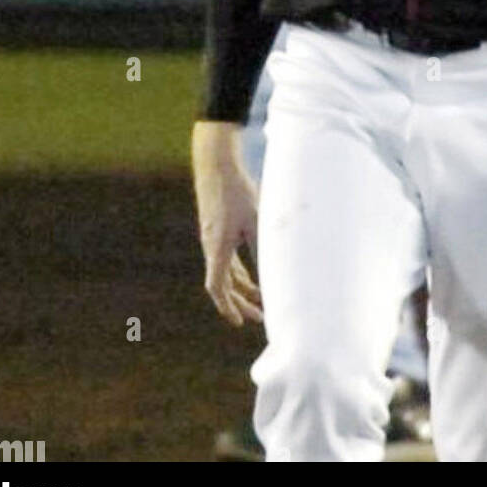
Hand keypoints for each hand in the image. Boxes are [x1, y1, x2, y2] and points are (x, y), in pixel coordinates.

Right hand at [191, 121, 262, 326]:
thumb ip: (263, 248)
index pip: (218, 287)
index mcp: (218, 248)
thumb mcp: (256, 221)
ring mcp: (212, 237)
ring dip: (241, 287)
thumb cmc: (237, 191)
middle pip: (223, 284)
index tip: (239, 322)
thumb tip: (275, 274)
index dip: (228, 307)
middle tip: (258, 317)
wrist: (216, 163)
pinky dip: (238, 270)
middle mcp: (211, 246)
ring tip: (259, 299)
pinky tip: (250, 274)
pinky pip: (225, 258)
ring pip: (225, 271)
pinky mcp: (216, 228)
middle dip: (240, 302)